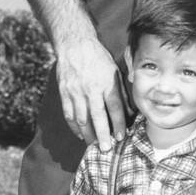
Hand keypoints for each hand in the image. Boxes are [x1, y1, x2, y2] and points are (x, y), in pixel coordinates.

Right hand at [56, 37, 125, 151]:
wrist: (74, 45)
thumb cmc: (98, 58)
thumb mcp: (114, 71)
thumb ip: (121, 92)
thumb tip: (130, 111)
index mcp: (106, 83)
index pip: (114, 107)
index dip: (118, 124)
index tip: (121, 137)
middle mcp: (91, 89)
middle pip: (97, 116)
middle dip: (102, 135)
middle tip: (106, 149)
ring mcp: (76, 92)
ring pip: (81, 118)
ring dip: (87, 134)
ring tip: (93, 145)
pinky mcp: (64, 93)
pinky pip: (69, 113)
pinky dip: (74, 126)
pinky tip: (80, 134)